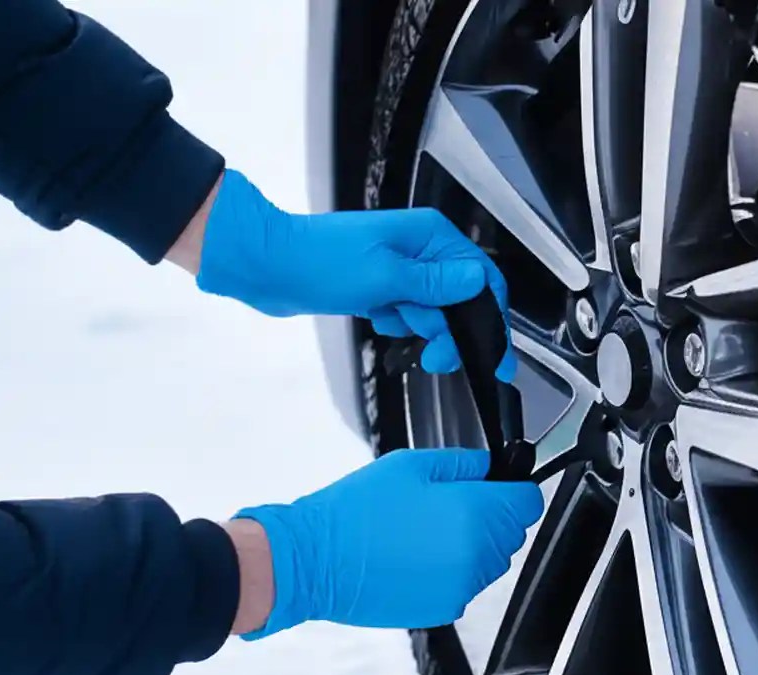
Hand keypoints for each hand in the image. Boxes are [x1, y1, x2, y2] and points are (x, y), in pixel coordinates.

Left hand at [194, 170, 514, 379]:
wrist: (267, 265)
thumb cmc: (318, 261)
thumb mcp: (385, 276)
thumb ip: (436, 284)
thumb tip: (476, 283)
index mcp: (429, 235)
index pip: (480, 275)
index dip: (488, 313)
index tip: (491, 350)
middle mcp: (419, 248)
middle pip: (459, 298)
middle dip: (449, 329)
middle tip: (436, 356)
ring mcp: (400, 267)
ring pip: (434, 310)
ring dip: (419, 326)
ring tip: (392, 323)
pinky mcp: (382, 285)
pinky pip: (408, 312)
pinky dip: (397, 323)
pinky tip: (378, 318)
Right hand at [232, 449, 542, 636]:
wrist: (315, 560)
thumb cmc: (356, 511)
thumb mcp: (411, 465)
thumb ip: (463, 463)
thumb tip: (489, 467)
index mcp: (474, 514)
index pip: (527, 503)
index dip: (515, 490)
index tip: (501, 487)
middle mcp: (475, 555)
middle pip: (511, 533)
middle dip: (492, 517)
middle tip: (450, 505)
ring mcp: (461, 586)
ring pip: (490, 562)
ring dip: (473, 546)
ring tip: (427, 531)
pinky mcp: (443, 609)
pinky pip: (466, 585)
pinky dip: (453, 572)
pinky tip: (417, 557)